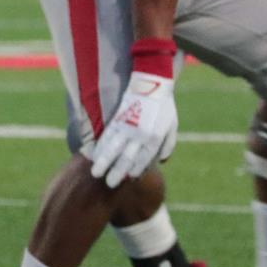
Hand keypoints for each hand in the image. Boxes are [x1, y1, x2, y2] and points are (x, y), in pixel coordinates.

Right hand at [89, 73, 177, 188]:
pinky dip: (100, 146)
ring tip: (95, 172)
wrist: (151, 83)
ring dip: (103, 162)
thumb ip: (168, 144)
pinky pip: (107, 135)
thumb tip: (162, 161)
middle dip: (116, 171)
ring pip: (112, 148)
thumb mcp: (172, 126)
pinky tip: (94, 153)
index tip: (127, 178)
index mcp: (154, 139)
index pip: (143, 159)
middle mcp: (139, 136)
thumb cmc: (164, 105)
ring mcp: (127, 127)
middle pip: (125, 158)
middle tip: (108, 183)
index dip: (134, 170)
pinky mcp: (117, 118)